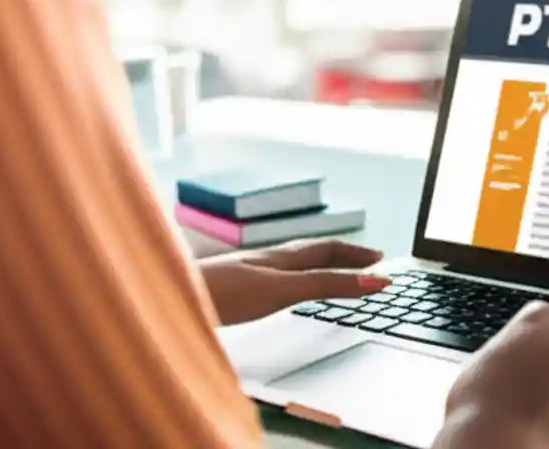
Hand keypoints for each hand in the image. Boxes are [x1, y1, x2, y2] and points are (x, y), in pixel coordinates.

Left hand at [198, 239, 391, 324]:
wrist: (167, 297)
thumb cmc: (221, 294)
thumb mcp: (282, 289)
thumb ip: (325, 285)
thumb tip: (372, 280)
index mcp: (281, 259)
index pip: (327, 251)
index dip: (356, 256)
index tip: (381, 262)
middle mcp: (265, 261)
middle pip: (311, 253)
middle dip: (342, 255)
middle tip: (367, 260)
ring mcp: (245, 273)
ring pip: (290, 264)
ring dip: (317, 264)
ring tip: (331, 268)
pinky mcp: (229, 290)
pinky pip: (273, 279)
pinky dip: (292, 279)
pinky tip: (278, 288)